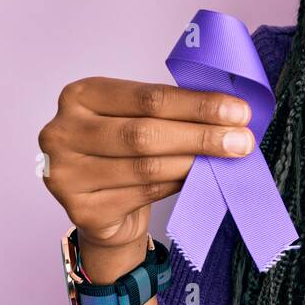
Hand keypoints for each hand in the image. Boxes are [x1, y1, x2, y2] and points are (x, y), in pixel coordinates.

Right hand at [38, 77, 254, 259]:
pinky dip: (176, 185)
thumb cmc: (125, 150)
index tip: (239, 112)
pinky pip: (143, 194)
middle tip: (242, 140)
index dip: (198, 105)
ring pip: (146, 167)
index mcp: (80, 95)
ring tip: (228, 158)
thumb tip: (232, 115)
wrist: (101, 205)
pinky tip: (196, 178)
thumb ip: (173, 112)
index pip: (149, 97)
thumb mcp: (139, 117)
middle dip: (201, 136)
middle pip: (145, 133)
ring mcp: (66, 173)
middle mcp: (62, 132)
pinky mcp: (81, 210)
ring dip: (194, 162)